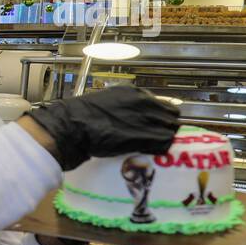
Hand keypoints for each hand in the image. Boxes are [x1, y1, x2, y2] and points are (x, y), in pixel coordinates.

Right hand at [21, 87, 179, 170]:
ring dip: (164, 139)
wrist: (73, 126)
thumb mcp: (107, 102)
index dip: (161, 117)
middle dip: (167, 126)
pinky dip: (159, 149)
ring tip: (151, 146)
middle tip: (156, 136)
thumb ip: (126, 106)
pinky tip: (149, 152)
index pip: (163, 104)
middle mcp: (144, 102)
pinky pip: (163, 143)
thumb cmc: (83, 115)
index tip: (155, 125)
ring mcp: (145, 118)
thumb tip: (135, 116)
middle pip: (172, 115)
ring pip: (171, 129)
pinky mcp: (143, 135)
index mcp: (135, 92)